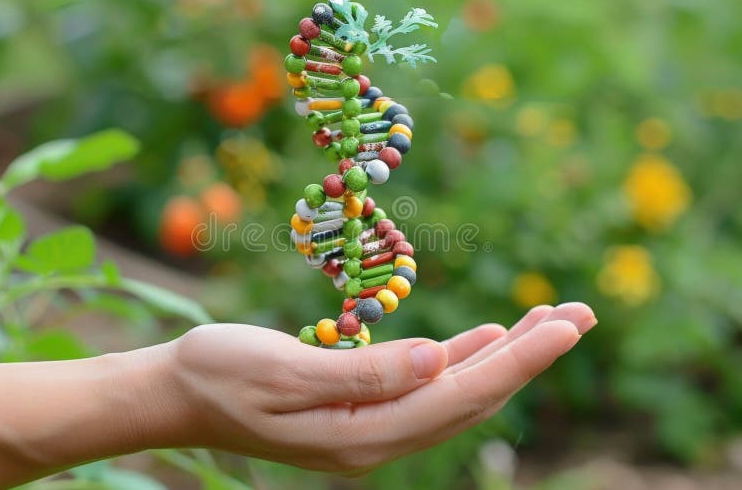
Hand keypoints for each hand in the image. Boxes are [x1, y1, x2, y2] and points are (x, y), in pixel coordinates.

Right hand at [154, 302, 596, 473]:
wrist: (176, 394)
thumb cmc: (220, 373)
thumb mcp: (285, 370)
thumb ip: (366, 374)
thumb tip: (440, 361)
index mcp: (364, 433)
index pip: (460, 395)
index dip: (518, 359)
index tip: (565, 325)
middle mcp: (378, 440)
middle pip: (472, 397)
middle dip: (529, 356)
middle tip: (581, 316)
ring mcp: (371, 430)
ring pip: (456, 393)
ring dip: (504, 357)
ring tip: (550, 323)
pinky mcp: (360, 413)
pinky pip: (428, 389)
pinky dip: (464, 362)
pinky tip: (486, 340)